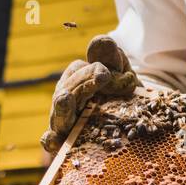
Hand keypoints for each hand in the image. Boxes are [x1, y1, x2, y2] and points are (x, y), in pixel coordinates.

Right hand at [40, 34, 140, 152]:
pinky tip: (53, 141)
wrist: (134, 122)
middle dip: (82, 83)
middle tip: (102, 77)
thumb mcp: (122, 74)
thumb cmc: (123, 94)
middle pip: (67, 90)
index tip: (106, 74)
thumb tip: (100, 41)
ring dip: (62, 108)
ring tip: (65, 99)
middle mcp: (66, 99)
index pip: (76, 71)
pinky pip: (54, 142)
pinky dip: (51, 141)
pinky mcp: (66, 143)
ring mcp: (64, 121)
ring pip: (59, 114)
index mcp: (76, 79)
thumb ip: (113, 58)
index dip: (90, 71)